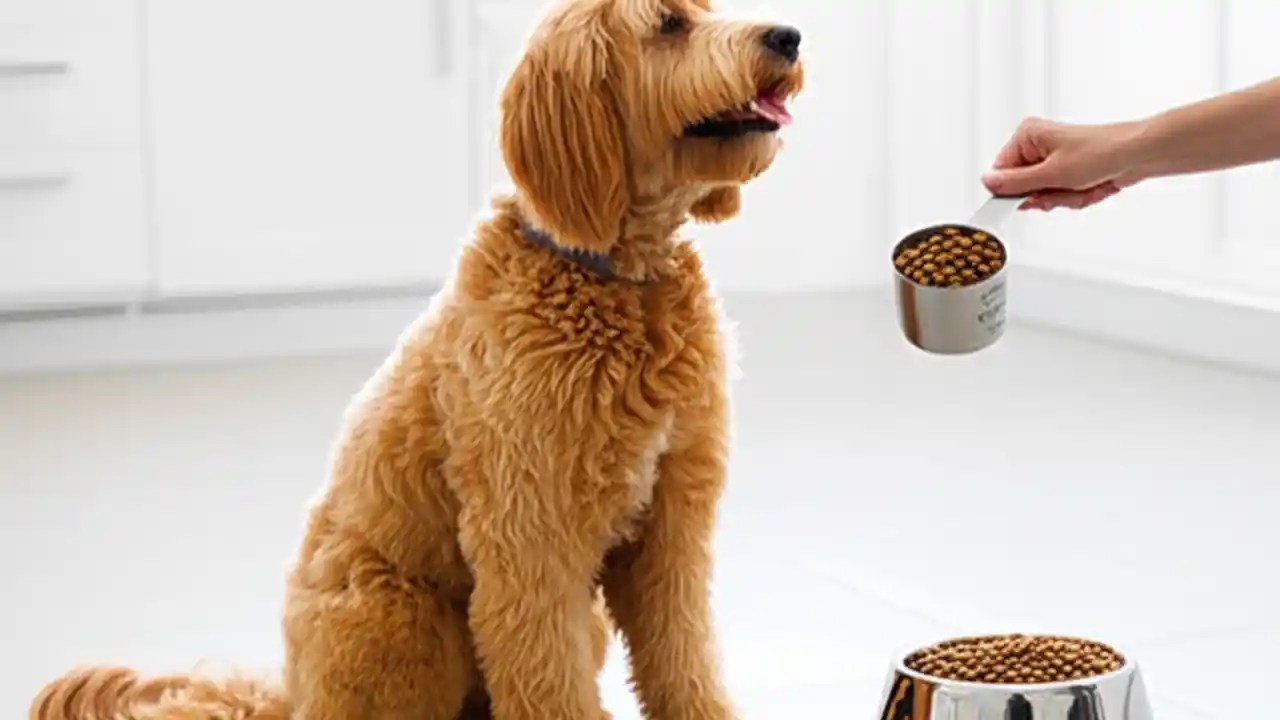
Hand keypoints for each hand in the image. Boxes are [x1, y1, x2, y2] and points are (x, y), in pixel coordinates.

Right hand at [981, 117, 1145, 210]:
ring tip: (1083, 186)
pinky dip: (1075, 197)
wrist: (1139, 154)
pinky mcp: (1068, 170)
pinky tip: (1090, 187)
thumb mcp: (1052, 174)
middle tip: (1066, 188)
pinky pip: (1060, 195)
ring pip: (1043, 194)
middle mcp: (1038, 144)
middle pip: (1023, 187)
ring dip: (1065, 198)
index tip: (1032, 197)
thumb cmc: (1103, 152)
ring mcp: (1054, 158)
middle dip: (1047, 195)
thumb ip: (1015, 183)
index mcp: (1027, 135)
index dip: (1016, 190)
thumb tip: (987, 183)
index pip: (1001, 172)